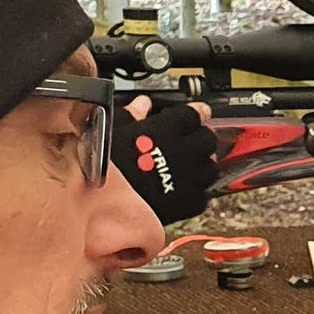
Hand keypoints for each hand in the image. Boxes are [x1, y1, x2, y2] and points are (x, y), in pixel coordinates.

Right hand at [119, 93, 217, 224]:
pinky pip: (204, 194)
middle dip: (201, 137)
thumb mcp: (110, 132)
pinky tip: (183, 188)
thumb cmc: (103, 170)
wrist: (106, 208)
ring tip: (187, 165)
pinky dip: (197, 190)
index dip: (196, 112)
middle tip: (191, 139)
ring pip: (211, 167)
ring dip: (203, 163)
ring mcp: (191, 179)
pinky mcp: (190, 204)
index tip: (198, 112)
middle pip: (207, 139)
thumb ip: (131, 115)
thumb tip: (141, 105)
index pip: (193, 114)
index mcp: (166, 130)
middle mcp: (184, 153)